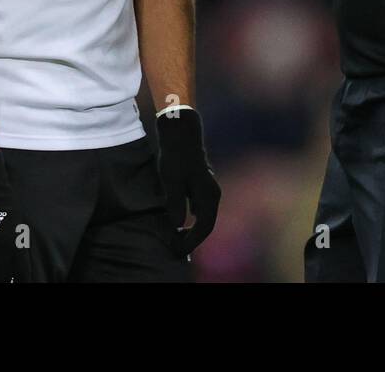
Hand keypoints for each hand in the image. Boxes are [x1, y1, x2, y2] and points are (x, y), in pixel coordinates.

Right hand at [0, 149, 31, 281]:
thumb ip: (17, 245)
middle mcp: (2, 249)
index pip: (22, 273)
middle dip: (3, 278)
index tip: (18, 280)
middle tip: (2, 276)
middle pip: (3, 277)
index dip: (20, 279)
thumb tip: (16, 264)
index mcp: (17, 244)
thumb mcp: (17, 224)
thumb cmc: (4, 204)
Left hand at [156, 107, 221, 255]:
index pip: (204, 227)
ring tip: (176, 240)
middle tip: (176, 250)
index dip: (191, 242)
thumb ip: (175, 203)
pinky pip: (199, 209)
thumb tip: (177, 225)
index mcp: (208, 195)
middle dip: (192, 239)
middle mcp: (212, 194)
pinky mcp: (201, 186)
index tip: (177, 250)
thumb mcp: (172, 180)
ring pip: (203, 217)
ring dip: (192, 230)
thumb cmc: (176, 156)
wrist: (181, 133)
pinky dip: (191, 220)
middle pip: (206, 225)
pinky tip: (179, 223)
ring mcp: (208, 190)